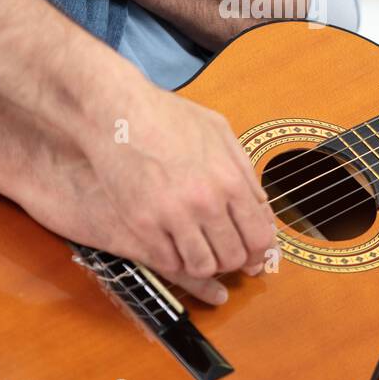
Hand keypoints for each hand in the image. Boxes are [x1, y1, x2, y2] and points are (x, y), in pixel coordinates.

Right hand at [14, 64, 278, 306]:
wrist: (118, 113)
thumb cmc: (168, 117)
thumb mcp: (219, 131)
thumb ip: (243, 170)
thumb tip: (260, 206)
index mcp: (230, 180)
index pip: (259, 236)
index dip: (259, 251)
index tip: (252, 253)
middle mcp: (206, 201)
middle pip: (233, 256)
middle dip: (233, 261)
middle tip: (223, 254)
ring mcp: (173, 215)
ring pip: (202, 265)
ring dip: (204, 263)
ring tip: (198, 252)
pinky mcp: (143, 224)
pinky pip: (169, 262)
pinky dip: (175, 259)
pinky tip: (173, 246)